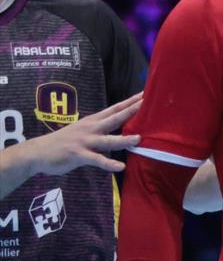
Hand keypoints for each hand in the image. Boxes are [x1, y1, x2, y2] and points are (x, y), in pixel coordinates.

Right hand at [10, 92, 141, 175]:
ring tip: (138, 138)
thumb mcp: (85, 133)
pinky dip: (108, 163)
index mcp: (93, 122)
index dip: (130, 102)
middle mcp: (90, 128)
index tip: (145, 94)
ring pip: (107, 140)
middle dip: (131, 111)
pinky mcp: (78, 154)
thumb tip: (122, 132)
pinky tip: (120, 166)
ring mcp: (84, 141)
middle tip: (146, 103)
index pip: (115, 109)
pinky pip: (96, 160)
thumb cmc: (65, 143)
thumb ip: (102, 132)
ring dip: (123, 139)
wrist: (38, 152)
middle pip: (114, 118)